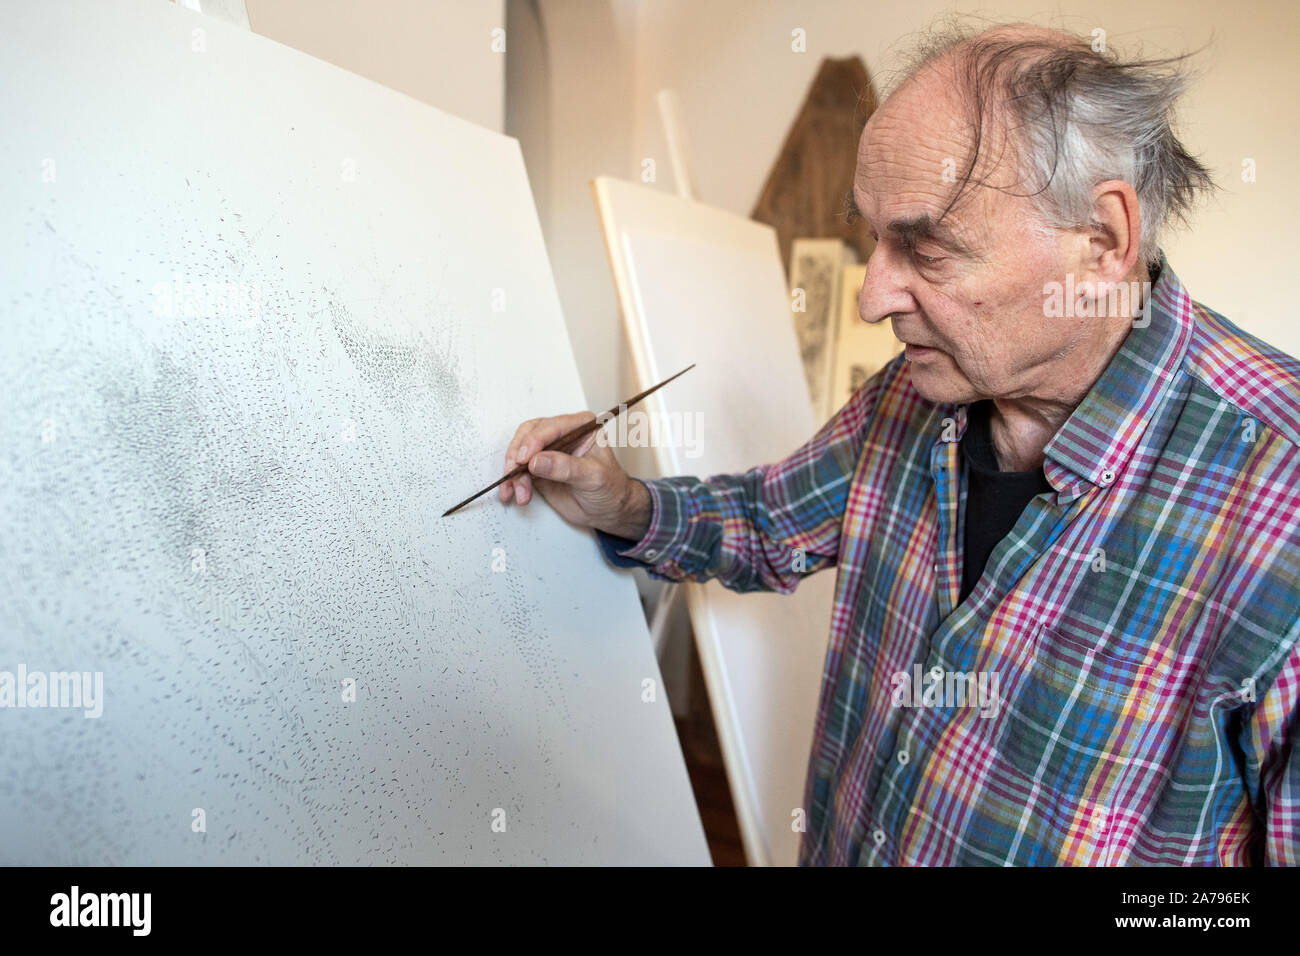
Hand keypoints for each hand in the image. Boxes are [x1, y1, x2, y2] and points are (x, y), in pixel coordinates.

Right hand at [498, 412, 651, 539]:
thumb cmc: (611, 489)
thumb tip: (536, 461)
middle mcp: (563, 434)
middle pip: (529, 435)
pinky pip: (518, 471)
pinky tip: (512, 494)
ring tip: (519, 493)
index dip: (534, 441)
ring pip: (520, 453)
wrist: (609, 511)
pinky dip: (512, 482)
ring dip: (513, 473)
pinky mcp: (539, 468)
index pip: (552, 426)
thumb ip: (565, 467)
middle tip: (514, 473)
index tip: (524, 458)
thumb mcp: (593, 477)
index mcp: (581, 427)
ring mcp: (549, 451)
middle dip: (518, 455)